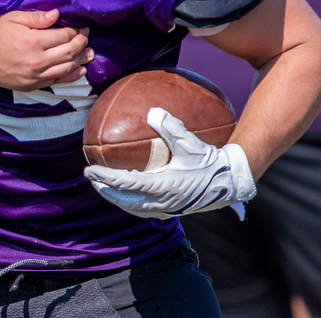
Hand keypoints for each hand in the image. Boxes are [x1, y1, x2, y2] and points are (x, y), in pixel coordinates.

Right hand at [0, 10, 91, 90]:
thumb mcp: (14, 19)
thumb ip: (37, 18)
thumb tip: (57, 14)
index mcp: (33, 41)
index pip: (65, 36)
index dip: (76, 31)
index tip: (81, 27)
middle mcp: (37, 60)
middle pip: (70, 52)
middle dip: (82, 43)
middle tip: (86, 37)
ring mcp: (36, 75)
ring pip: (68, 68)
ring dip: (81, 59)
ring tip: (89, 52)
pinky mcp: (33, 85)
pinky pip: (58, 81)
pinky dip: (72, 75)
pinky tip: (80, 69)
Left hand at [84, 107, 255, 218]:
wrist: (231, 182)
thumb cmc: (210, 161)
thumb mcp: (190, 142)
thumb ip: (170, 126)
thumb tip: (153, 111)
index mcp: (164, 186)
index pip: (126, 184)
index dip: (105, 178)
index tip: (89, 171)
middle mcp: (163, 202)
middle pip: (125, 201)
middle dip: (106, 190)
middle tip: (91, 177)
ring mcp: (168, 209)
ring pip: (134, 208)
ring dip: (117, 198)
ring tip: (104, 186)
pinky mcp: (174, 210)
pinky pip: (145, 209)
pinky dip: (131, 202)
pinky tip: (128, 193)